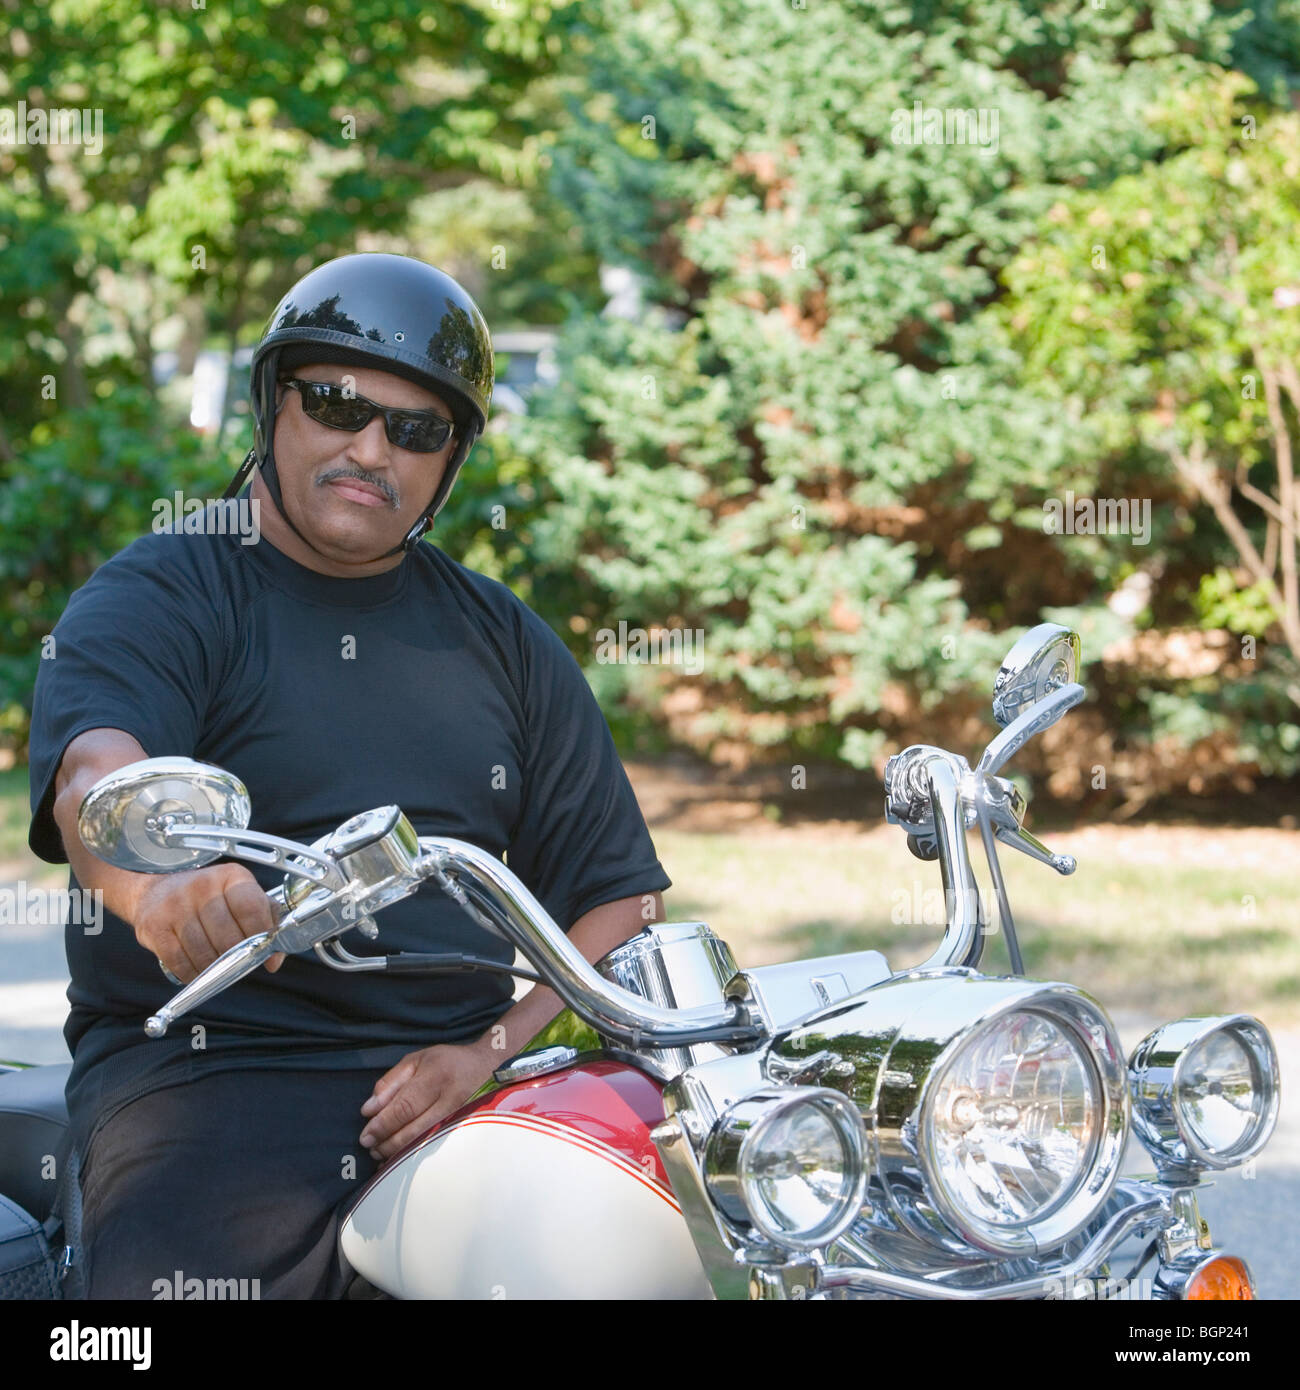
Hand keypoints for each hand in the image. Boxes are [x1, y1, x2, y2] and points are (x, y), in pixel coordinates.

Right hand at [131, 863, 285, 983]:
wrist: (157, 891)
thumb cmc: (210, 899)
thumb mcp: (242, 897)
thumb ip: (267, 923)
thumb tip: (274, 960)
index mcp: (231, 876)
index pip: (251, 907)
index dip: (261, 934)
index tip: (263, 950)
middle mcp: (202, 886)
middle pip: (228, 937)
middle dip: (237, 956)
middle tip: (238, 962)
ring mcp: (175, 905)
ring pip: (204, 953)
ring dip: (215, 969)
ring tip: (218, 966)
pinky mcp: (154, 925)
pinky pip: (179, 961)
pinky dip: (192, 973)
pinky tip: (198, 971)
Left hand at [359, 1040, 497, 1161]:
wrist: (488, 1066)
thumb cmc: (447, 1062)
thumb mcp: (416, 1061)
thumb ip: (390, 1083)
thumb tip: (368, 1110)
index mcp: (436, 1077)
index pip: (405, 1106)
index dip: (383, 1124)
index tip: (365, 1135)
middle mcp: (450, 1099)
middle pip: (414, 1128)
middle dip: (387, 1142)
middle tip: (369, 1147)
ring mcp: (460, 1117)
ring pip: (424, 1142)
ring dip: (398, 1152)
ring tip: (380, 1154)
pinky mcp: (463, 1129)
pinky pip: (435, 1146)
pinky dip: (413, 1155)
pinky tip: (399, 1159)